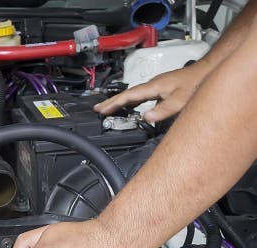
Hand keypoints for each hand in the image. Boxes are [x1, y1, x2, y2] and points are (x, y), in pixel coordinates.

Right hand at [93, 62, 210, 121]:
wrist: (209, 70)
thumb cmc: (197, 83)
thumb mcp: (181, 100)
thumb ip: (163, 110)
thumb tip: (145, 117)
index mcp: (153, 87)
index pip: (128, 96)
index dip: (113, 103)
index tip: (100, 110)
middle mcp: (153, 85)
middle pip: (128, 94)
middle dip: (112, 102)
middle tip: (98, 109)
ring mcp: (158, 85)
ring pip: (135, 94)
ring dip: (122, 102)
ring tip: (110, 109)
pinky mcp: (164, 87)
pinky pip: (143, 95)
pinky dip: (133, 101)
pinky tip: (134, 107)